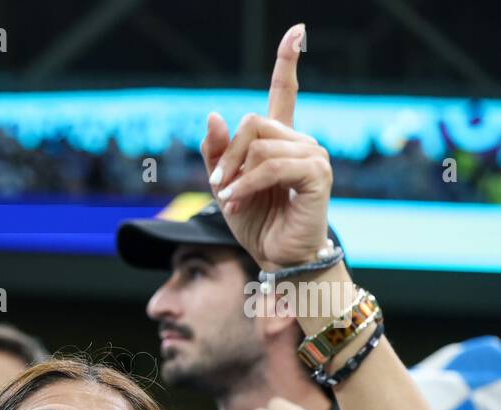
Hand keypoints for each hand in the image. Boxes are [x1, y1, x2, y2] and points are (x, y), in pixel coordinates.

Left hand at [201, 24, 331, 269]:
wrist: (278, 256)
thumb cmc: (257, 222)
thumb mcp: (225, 185)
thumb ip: (217, 153)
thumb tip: (215, 114)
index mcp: (280, 140)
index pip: (285, 92)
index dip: (287, 61)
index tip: (296, 31)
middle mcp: (300, 141)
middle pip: (253, 122)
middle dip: (227, 155)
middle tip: (218, 186)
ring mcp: (312, 155)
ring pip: (260, 145)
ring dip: (235, 175)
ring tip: (229, 200)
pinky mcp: (316, 174)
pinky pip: (271, 165)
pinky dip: (247, 184)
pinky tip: (236, 201)